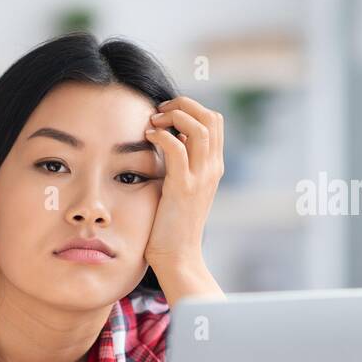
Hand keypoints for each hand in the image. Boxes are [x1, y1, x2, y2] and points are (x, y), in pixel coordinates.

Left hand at [143, 95, 224, 273]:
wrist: (177, 256)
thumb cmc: (171, 225)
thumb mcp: (180, 189)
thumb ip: (180, 165)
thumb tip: (168, 143)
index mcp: (212, 167)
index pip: (214, 121)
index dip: (190, 109)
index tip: (165, 115)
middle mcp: (212, 169)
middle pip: (211, 117)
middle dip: (184, 105)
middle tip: (159, 112)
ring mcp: (200, 177)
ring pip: (199, 127)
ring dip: (174, 116)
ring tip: (152, 122)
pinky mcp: (183, 187)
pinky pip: (177, 148)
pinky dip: (162, 135)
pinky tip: (147, 137)